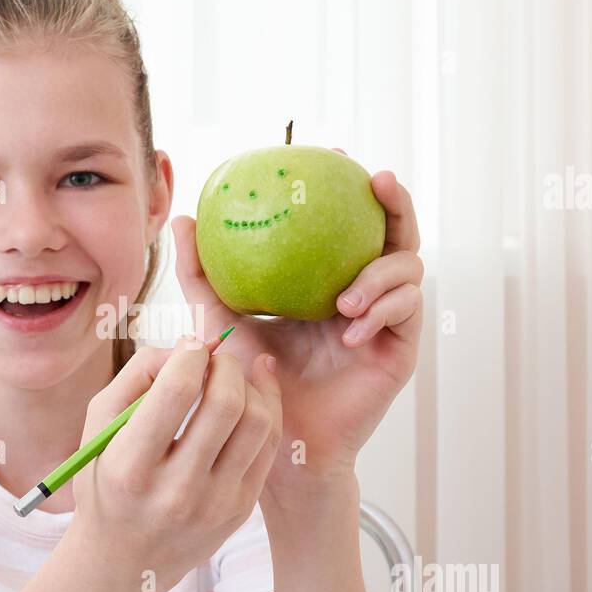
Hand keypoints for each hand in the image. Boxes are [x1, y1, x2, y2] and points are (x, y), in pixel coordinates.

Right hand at [69, 335, 283, 591]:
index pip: (177, 390)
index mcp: (130, 467)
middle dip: (225, 364)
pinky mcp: (241, 510)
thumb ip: (136, 375)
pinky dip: (266, 409)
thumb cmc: (106, 481)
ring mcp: (215, 505)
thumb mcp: (98, 427)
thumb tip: (189, 346)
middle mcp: (176, 491)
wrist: (124, 562)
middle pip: (226, 403)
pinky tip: (252, 393)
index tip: (189, 346)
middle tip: (214, 357)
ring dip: (248, 385)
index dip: (191, 352)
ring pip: (258, 422)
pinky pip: (269, 446)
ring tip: (228, 378)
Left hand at [170, 162, 422, 504]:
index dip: (348, 184)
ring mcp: (387, 319)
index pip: (348, 221)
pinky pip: (405, 314)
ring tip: (343, 301)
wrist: (278, 439)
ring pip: (407, 270)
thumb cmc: (249, 379)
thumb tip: (184, 218)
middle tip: (378, 181)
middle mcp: (365, 291)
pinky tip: (349, 330)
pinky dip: (382, 312)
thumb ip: (204, 272)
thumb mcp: (222, 317)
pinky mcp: (400, 349)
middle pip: (394, 233)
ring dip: (379, 275)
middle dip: (395, 202)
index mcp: (330, 277)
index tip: (333, 152)